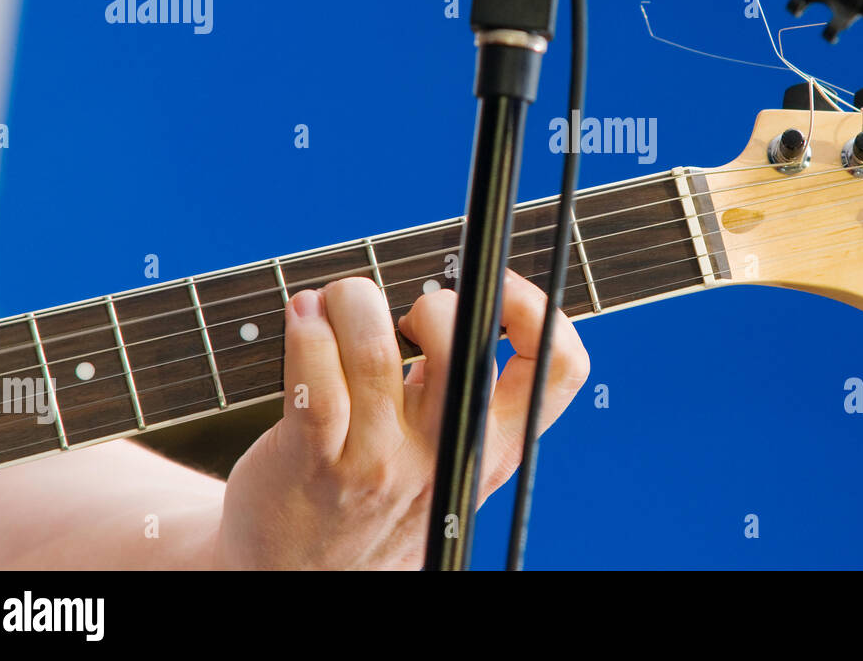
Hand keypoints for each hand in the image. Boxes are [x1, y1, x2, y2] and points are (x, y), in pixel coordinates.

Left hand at [213, 271, 589, 568]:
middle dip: (436, 301)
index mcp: (492, 447)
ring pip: (375, 351)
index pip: (558, 369)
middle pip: (463, 345)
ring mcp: (378, 460)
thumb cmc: (379, 499)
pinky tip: (304, 318)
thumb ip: (469, 396)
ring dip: (353, 300)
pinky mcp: (313, 461)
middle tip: (407, 317)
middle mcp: (443, 454)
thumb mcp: (452, 460)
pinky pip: (315, 379)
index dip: (537, 309)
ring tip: (336, 303)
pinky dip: (307, 330)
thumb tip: (475, 301)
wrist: (305, 574)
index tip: (498, 287)